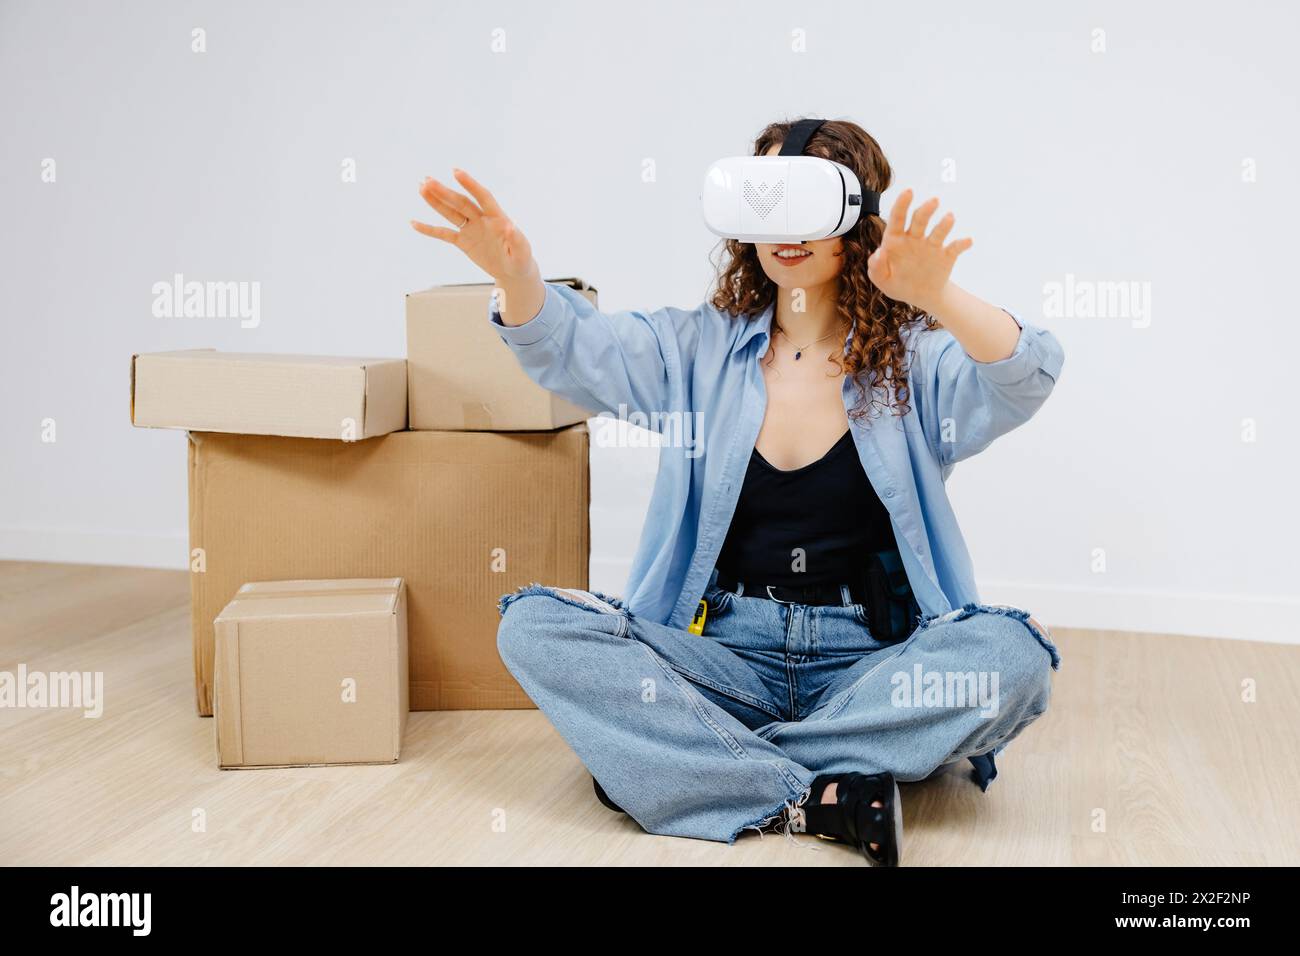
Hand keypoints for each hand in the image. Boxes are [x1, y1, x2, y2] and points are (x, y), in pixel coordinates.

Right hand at [411, 169, 537, 282]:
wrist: (513, 271)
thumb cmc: (521, 259)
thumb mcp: (522, 253)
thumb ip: (516, 239)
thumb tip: (510, 226)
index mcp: (497, 218)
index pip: (483, 197)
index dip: (470, 185)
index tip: (456, 172)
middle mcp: (482, 219)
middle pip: (461, 202)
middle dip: (444, 192)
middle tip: (427, 180)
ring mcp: (471, 229)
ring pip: (451, 212)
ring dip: (436, 201)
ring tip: (421, 187)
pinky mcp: (463, 241)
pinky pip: (444, 234)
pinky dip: (430, 229)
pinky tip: (414, 223)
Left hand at [867, 189, 972, 313]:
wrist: (920, 295)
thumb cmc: (897, 282)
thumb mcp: (881, 279)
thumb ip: (876, 267)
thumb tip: (878, 253)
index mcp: (896, 240)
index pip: (897, 219)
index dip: (902, 204)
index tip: (908, 192)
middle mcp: (915, 238)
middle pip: (920, 220)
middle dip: (926, 210)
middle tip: (934, 202)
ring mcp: (931, 246)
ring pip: (938, 231)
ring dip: (944, 224)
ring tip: (949, 217)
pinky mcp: (946, 256)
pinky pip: (955, 247)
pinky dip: (962, 244)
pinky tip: (968, 241)